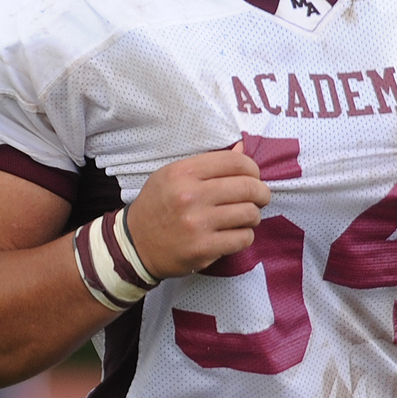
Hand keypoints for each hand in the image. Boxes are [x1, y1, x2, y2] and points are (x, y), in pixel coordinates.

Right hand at [125, 143, 272, 277]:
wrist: (135, 244)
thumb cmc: (158, 205)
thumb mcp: (173, 176)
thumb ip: (208, 164)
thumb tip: (242, 148)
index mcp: (184, 172)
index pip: (236, 162)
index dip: (252, 169)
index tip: (253, 177)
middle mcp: (191, 195)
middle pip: (248, 187)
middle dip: (261, 193)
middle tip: (260, 197)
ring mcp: (197, 224)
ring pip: (250, 214)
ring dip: (253, 216)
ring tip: (244, 217)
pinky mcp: (203, 249)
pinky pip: (243, 238)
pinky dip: (245, 236)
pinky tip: (235, 234)